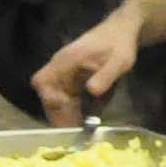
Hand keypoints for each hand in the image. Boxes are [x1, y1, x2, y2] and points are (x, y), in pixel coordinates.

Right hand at [31, 7, 140, 124]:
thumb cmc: (119, 44)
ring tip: (77, 132)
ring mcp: (63, 75)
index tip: (63, 116)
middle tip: (72, 133)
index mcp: (65, 61)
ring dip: (64, 115)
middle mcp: (59, 68)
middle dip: (58, 114)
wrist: (121, 33)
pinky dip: (70, 110)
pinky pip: (65, 98)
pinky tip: (81, 123)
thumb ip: (106, 75)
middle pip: (48, 95)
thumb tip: (91, 91)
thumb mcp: (118, 61)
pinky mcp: (70, 80)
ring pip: (56, 99)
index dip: (50, 100)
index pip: (44, 82)